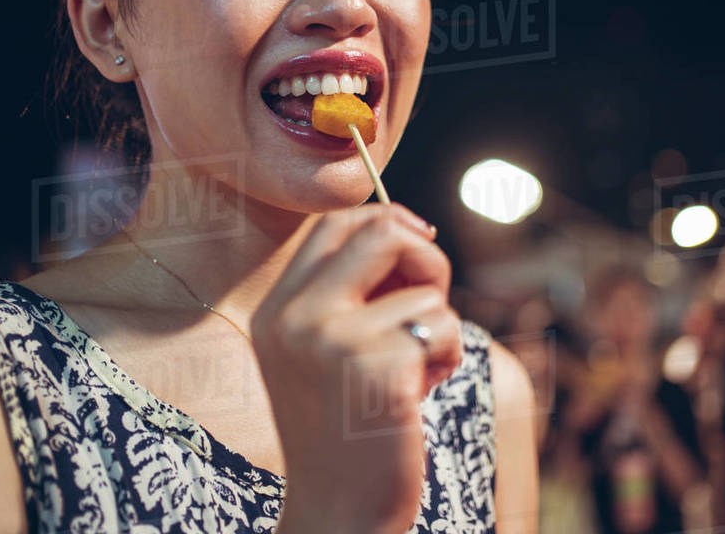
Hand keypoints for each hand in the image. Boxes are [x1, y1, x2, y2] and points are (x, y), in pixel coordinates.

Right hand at [251, 203, 463, 533]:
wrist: (340, 510)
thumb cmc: (351, 427)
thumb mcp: (331, 349)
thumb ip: (353, 291)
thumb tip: (410, 228)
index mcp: (277, 309)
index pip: (333, 224)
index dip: (387, 219)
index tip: (417, 243)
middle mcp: (294, 317)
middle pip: (381, 231)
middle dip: (426, 258)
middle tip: (430, 304)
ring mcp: (330, 341)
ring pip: (425, 290)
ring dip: (439, 328)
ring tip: (414, 373)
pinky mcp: (376, 368)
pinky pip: (443, 328)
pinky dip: (447, 358)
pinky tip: (418, 395)